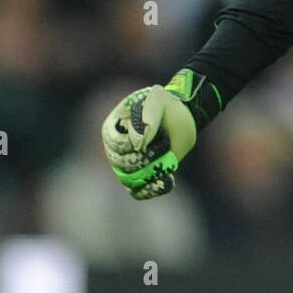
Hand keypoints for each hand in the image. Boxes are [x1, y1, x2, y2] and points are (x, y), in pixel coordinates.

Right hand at [101, 84, 196, 199]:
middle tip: (166, 145)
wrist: (181, 119)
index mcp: (111, 130)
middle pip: (123, 166)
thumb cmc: (166, 106)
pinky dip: (153, 189)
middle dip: (148, 159)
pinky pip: (139, 193)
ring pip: (131, 182)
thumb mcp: (159, 99)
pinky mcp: (139, 178)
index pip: (117, 146)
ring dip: (153, 174)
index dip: (138, 144)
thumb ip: (148, 115)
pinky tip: (168, 180)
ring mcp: (125, 166)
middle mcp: (114, 150)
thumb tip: (138, 144)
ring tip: (169, 160)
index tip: (158, 135)